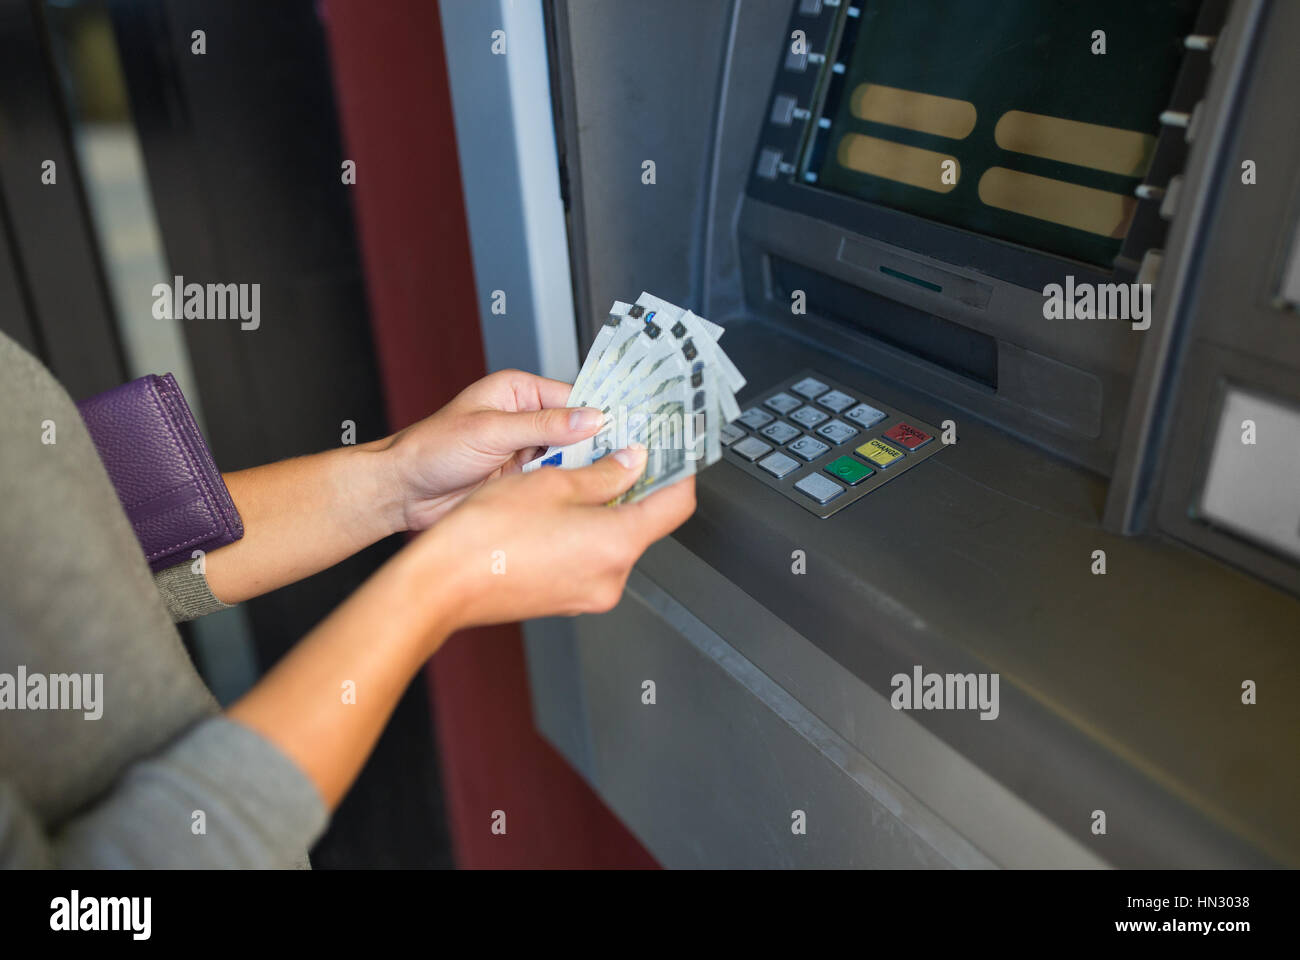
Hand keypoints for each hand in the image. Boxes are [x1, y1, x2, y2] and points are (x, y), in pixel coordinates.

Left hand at [380, 369, 603, 531]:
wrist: (403, 492)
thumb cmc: (430, 449)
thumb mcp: (491, 431)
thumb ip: (544, 426)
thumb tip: (590, 418)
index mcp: (518, 392)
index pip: (573, 398)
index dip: (600, 416)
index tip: (627, 431)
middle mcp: (524, 419)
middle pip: (577, 430)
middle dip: (595, 445)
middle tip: (625, 461)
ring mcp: (524, 451)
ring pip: (570, 459)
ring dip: (581, 470)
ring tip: (609, 480)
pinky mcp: (521, 480)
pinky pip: (554, 482)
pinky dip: (567, 489)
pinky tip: (582, 495)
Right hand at [408, 444, 695, 629]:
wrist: (441, 584)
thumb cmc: (486, 536)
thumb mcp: (552, 482)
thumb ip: (603, 473)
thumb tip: (632, 462)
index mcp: (617, 545)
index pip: (675, 506)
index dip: (677, 472)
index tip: (671, 452)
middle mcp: (611, 578)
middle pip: (643, 523)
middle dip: (630, 487)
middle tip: (612, 453)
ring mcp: (590, 595)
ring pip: (613, 541)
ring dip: (601, 509)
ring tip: (569, 481)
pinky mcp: (567, 600)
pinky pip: (589, 559)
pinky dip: (581, 534)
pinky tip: (552, 513)